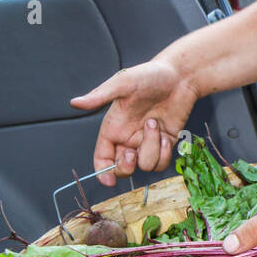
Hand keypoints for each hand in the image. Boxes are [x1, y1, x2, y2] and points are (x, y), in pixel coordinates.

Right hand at [68, 58, 198, 185]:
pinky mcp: (165, 143)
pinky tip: (166, 133)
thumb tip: (75, 103)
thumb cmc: (150, 75)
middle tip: (133, 153)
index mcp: (114, 127)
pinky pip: (162, 162)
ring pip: (145, 166)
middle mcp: (129, 138)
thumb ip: (100, 95)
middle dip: (127, 167)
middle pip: (122, 169)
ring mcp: (147, 142)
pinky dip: (164, 152)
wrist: (180, 75)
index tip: (109, 181)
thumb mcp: (123, 82)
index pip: (102, 157)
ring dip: (151, 148)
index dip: (102, 172)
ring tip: (155, 123)